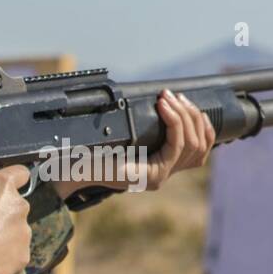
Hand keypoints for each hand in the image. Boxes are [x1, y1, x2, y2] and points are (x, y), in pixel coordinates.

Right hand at [0, 166, 31, 273]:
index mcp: (1, 184)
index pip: (20, 172)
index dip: (12, 177)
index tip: (1, 187)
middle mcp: (19, 205)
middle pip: (14, 204)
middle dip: (1, 211)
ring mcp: (24, 232)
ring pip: (15, 230)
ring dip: (2, 234)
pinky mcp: (23, 256)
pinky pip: (14, 253)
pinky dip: (3, 256)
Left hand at [53, 88, 215, 197]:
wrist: (72, 166)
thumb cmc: (92, 149)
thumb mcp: (125, 137)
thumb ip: (146, 128)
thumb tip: (165, 100)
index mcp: (160, 167)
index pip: (200, 149)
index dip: (200, 123)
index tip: (183, 99)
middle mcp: (163, 175)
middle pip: (199, 145)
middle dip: (192, 115)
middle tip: (175, 95)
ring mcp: (159, 178)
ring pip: (192, 146)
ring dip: (185, 116)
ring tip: (171, 98)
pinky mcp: (151, 178)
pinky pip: (175, 148)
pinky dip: (174, 124)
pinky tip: (164, 108)